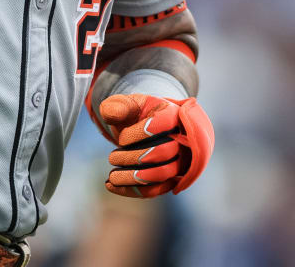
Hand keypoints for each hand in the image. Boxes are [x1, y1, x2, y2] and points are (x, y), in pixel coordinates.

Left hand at [98, 94, 213, 197]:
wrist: (143, 129)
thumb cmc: (136, 114)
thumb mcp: (126, 104)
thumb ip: (117, 105)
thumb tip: (112, 113)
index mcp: (173, 114)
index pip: (163, 123)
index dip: (139, 133)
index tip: (121, 138)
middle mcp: (183, 138)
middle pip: (164, 152)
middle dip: (133, 157)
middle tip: (112, 157)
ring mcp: (180, 161)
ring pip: (161, 175)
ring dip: (132, 177)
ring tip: (111, 176)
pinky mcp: (171, 179)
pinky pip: (155, 190)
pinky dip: (132, 190)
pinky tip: (111, 186)